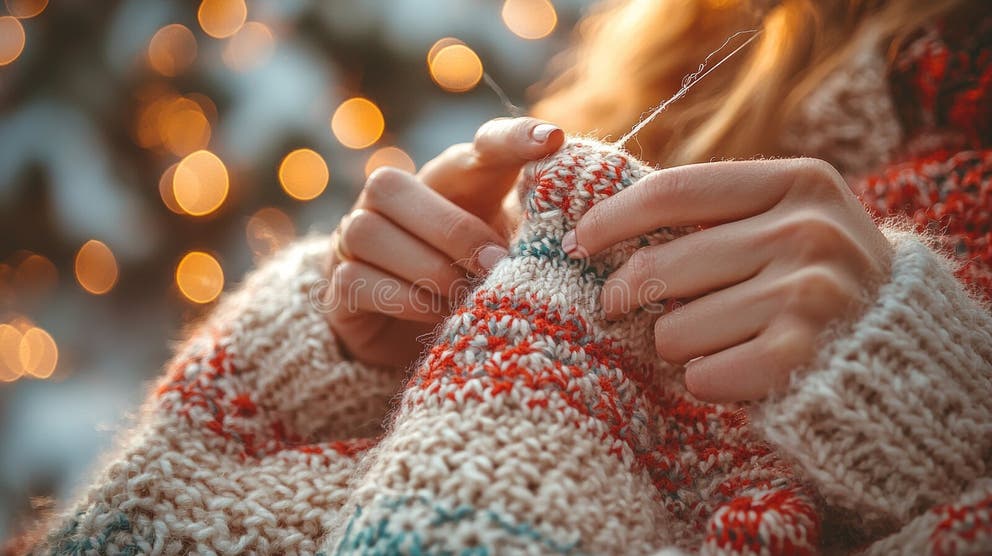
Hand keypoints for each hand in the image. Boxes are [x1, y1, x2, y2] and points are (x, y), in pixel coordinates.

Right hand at [324, 117, 564, 367]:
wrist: (409, 335)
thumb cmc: (470, 281)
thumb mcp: (504, 253)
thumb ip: (530, 230)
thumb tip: (574, 220)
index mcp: (447, 181)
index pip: (477, 147)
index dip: (510, 139)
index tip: (550, 141)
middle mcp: (389, 200)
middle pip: (391, 185)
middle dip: (450, 229)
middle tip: (494, 265)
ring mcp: (354, 240)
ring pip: (366, 232)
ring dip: (426, 268)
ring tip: (465, 297)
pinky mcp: (339, 288)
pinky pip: (356, 280)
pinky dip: (405, 299)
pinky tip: (438, 315)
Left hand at [563, 158, 892, 401]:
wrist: (903, 357)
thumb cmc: (819, 283)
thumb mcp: (787, 222)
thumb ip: (715, 215)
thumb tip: (600, 223)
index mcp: (797, 182)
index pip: (671, 192)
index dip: (610, 218)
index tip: (579, 241)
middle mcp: (805, 230)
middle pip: (658, 266)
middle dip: (627, 295)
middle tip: (621, 306)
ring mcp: (808, 292)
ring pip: (672, 329)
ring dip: (678, 345)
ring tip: (720, 341)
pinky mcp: (802, 356)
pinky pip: (701, 375)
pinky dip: (707, 381)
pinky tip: (740, 371)